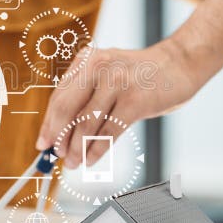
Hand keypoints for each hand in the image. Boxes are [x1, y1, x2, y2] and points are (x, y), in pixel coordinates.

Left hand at [35, 39, 205, 168]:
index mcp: (87, 60)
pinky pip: (108, 132)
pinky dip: (96, 151)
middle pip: (66, 109)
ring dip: (76, 149)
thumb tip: (58, 132)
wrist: (179, 64)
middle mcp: (98, 67)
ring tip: (73, 163)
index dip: (49, 123)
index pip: (59, 96)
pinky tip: (90, 160)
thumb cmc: (140, 75)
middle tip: (57, 155)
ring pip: (86, 124)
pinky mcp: (135, 101)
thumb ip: (84, 95)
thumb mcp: (107, 74)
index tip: (42, 143)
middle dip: (58, 137)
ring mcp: (117, 82)